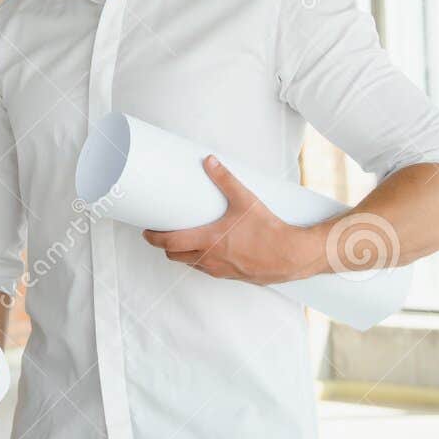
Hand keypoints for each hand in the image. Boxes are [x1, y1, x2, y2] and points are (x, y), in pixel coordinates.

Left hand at [141, 155, 318, 283]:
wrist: (292, 255)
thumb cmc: (270, 230)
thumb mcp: (246, 200)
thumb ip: (226, 180)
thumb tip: (210, 161)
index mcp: (209, 240)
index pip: (170, 242)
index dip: (153, 237)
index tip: (147, 232)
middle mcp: (210, 259)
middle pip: (175, 255)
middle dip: (165, 245)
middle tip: (163, 233)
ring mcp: (220, 270)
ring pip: (190, 264)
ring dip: (183, 253)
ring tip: (184, 239)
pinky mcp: (231, 276)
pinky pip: (207, 270)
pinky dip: (201, 260)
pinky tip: (209, 249)